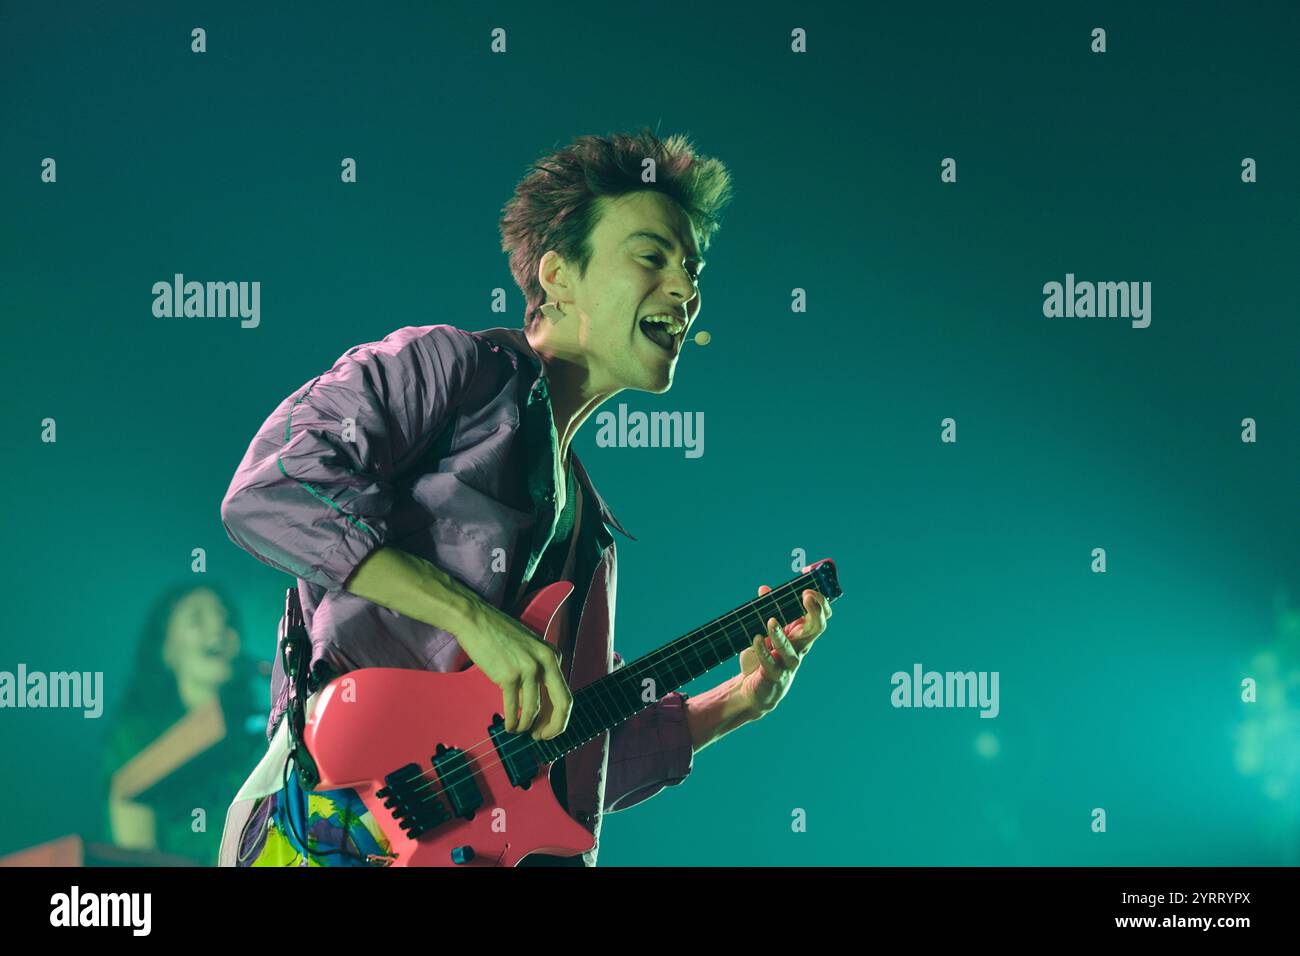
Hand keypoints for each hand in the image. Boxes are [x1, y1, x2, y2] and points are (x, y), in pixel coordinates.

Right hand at [456, 604, 572, 740]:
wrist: (476, 620)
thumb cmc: (499, 635)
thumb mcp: (530, 648)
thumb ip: (540, 670)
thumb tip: (541, 704)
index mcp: (553, 655)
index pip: (564, 694)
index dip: (559, 717)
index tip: (549, 728)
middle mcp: (545, 662)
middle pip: (561, 703)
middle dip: (554, 727)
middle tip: (542, 738)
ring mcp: (528, 669)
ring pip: (534, 710)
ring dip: (527, 726)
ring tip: (519, 731)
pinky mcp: (509, 676)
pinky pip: (514, 708)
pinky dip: (512, 722)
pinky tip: (509, 726)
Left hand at [738, 573, 831, 716]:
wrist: (755, 688)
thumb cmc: (766, 656)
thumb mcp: (767, 630)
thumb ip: (768, 609)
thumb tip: (765, 589)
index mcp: (802, 634)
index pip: (822, 616)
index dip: (821, 600)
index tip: (809, 584)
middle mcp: (800, 647)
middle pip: (818, 629)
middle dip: (816, 611)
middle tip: (806, 595)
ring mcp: (789, 663)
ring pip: (792, 650)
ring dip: (781, 634)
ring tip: (771, 620)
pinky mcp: (775, 676)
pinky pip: (770, 664)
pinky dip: (763, 651)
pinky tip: (755, 640)